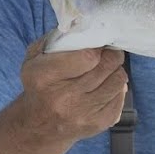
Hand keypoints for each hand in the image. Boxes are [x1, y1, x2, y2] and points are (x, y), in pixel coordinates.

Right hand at [0, 33, 126, 153]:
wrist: (38, 126)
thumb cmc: (39, 84)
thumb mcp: (34, 58)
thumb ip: (57, 39)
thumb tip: (86, 27)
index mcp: (45, 77)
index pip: (88, 56)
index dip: (98, 48)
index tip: (98, 46)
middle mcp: (64, 98)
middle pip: (107, 67)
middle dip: (112, 56)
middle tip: (109, 53)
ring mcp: (82, 113)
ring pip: (118, 82)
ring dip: (116, 71)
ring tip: (107, 69)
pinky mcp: (96, 124)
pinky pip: (120, 98)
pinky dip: (117, 89)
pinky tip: (105, 87)